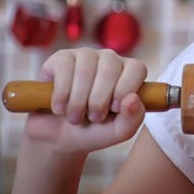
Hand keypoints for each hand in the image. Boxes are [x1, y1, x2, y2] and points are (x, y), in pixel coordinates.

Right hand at [22, 47, 147, 155]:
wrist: (57, 138)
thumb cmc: (93, 131)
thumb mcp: (118, 132)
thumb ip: (133, 118)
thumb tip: (133, 98)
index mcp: (129, 72)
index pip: (137, 68)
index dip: (125, 90)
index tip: (113, 109)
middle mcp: (109, 59)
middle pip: (110, 70)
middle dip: (99, 101)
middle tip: (92, 118)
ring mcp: (85, 55)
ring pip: (86, 70)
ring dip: (78, 102)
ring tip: (75, 117)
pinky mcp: (61, 58)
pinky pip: (64, 68)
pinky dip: (61, 94)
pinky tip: (60, 108)